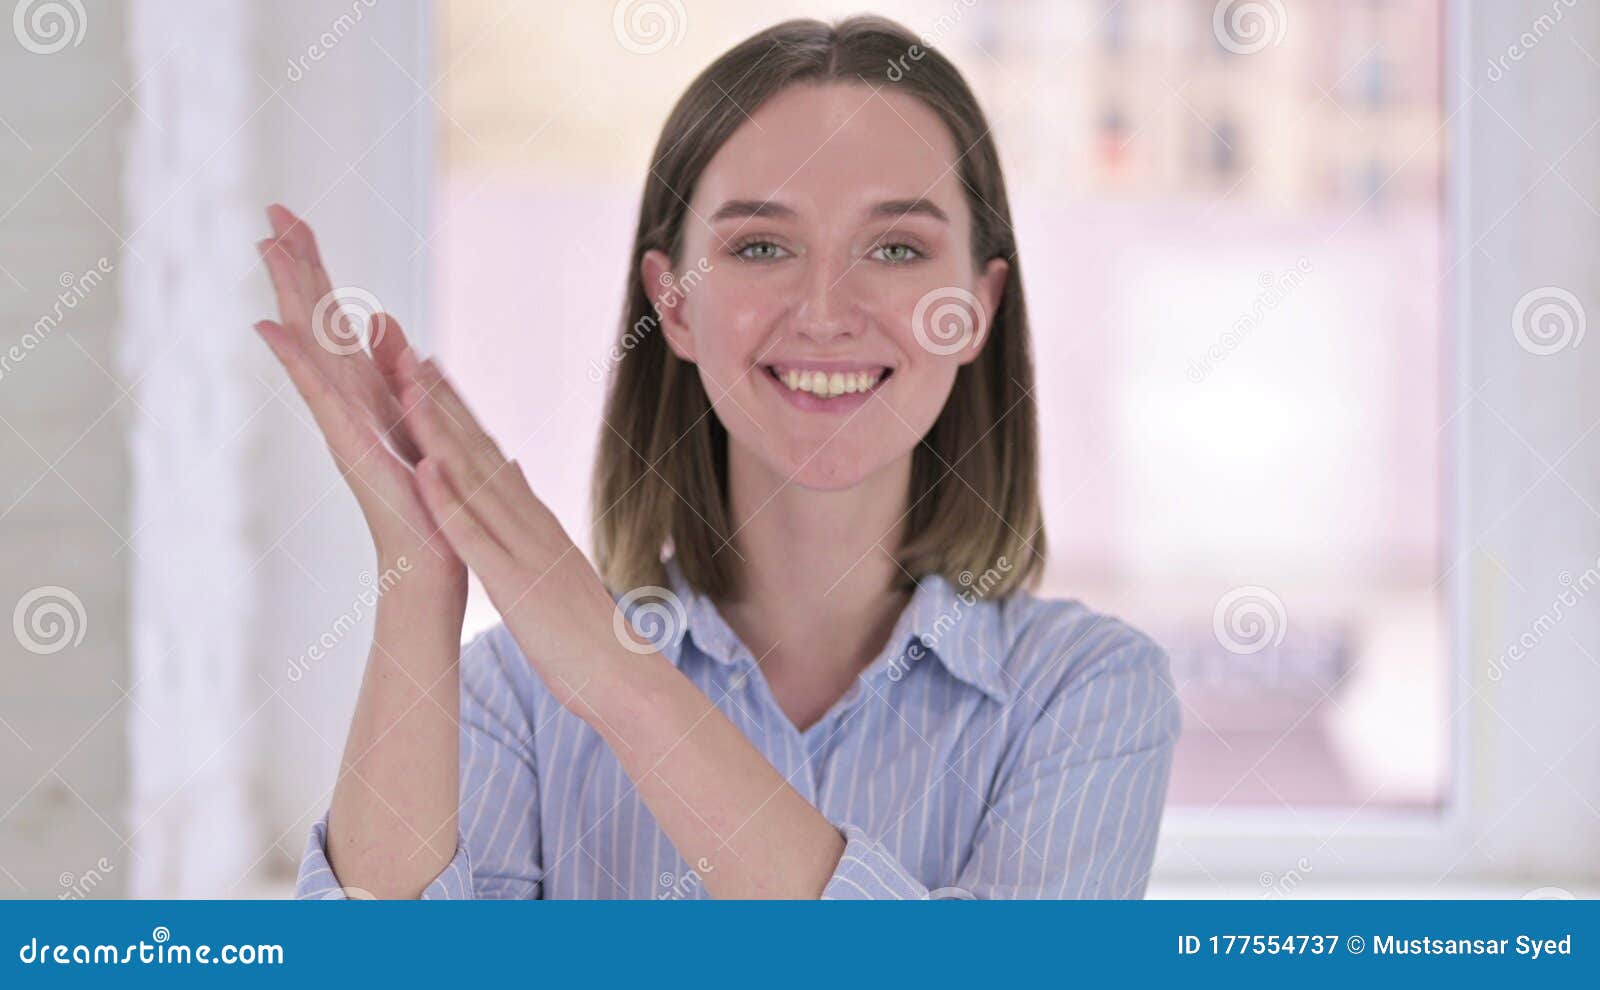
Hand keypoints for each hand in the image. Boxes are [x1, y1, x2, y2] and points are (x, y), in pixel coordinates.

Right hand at [253, 204, 464, 588]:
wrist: (427, 560)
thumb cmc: (424, 500)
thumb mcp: (416, 421)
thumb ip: (397, 373)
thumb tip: (383, 323)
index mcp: (365, 392)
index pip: (336, 319)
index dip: (318, 270)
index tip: (297, 222)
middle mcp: (345, 401)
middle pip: (315, 320)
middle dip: (296, 264)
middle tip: (271, 211)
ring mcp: (340, 421)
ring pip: (311, 345)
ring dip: (289, 294)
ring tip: (266, 246)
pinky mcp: (348, 445)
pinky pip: (319, 396)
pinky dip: (293, 361)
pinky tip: (268, 328)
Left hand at [399, 360, 621, 701]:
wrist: (628, 680)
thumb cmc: (592, 638)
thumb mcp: (559, 569)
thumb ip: (535, 525)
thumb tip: (515, 478)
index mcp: (539, 524)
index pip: (491, 455)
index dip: (458, 411)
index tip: (429, 371)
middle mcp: (532, 526)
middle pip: (480, 452)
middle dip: (442, 403)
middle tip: (409, 354)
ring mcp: (525, 552)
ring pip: (475, 482)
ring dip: (438, 434)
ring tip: (407, 389)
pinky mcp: (515, 586)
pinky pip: (476, 538)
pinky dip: (449, 502)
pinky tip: (424, 470)